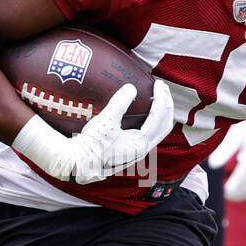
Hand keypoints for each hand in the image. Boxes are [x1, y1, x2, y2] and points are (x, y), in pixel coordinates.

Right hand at [12, 80, 174, 184]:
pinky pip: (150, 134)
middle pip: (165, 125)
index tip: (158, 84)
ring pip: (160, 131)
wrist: (79, 162)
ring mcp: (138, 151)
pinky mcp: (131, 150)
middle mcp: (143, 149)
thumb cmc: (91, 145)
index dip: (161, 98)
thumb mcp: (105, 121)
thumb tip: (131, 88)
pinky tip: (146, 112)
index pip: (158, 117)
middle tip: (163, 88)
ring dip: (162, 113)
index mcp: (140, 143)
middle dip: (167, 105)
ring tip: (158, 98)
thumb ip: (120, 103)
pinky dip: (154, 120)